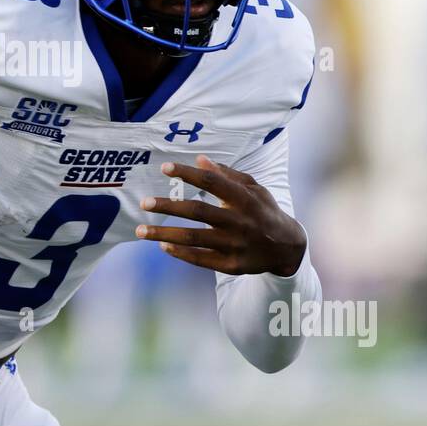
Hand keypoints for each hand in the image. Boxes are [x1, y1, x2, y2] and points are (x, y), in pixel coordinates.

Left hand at [136, 155, 305, 276]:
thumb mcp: (253, 188)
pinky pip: (199, 259)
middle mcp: (239, 221)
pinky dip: (179, 252)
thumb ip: (227, 175)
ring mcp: (235, 245)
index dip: (187, 174)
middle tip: (144, 203)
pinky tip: (163, 245)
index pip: (211, 182)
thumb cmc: (264, 210)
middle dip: (168, 207)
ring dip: (164, 234)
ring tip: (140, 230)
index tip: (164, 168)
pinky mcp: (231, 265)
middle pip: (198, 211)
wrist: (286, 247)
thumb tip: (200, 160)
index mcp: (244, 198)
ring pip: (193, 238)